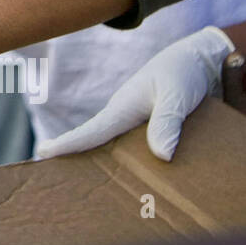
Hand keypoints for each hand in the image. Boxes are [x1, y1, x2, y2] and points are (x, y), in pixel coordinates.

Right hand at [35, 26, 234, 161]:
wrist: (202, 61)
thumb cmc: (184, 72)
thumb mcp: (177, 95)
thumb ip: (168, 123)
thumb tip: (161, 156)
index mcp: (123, 107)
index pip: (92, 131)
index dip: (68, 144)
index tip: (43, 152)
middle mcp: (125, 116)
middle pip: (95, 142)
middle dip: (73, 155)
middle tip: (49, 173)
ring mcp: (137, 123)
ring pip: (115, 147)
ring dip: (101, 162)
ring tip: (82, 184)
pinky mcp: (154, 128)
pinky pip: (137, 149)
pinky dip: (130, 162)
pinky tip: (130, 180)